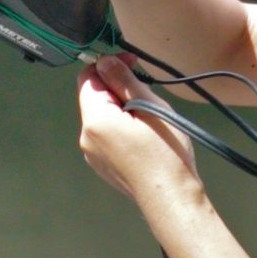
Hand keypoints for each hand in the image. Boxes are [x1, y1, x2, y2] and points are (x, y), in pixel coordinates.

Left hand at [76, 59, 202, 217]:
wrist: (171, 197)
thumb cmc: (165, 150)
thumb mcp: (149, 106)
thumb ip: (123, 80)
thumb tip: (104, 60)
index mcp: (94, 120)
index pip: (88, 78)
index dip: (109, 65)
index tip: (134, 64)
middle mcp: (85, 138)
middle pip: (94, 98)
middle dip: (117, 88)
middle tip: (148, 93)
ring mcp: (92, 155)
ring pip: (102, 117)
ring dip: (121, 108)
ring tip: (149, 117)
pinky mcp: (103, 167)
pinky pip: (107, 136)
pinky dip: (121, 127)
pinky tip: (144, 137)